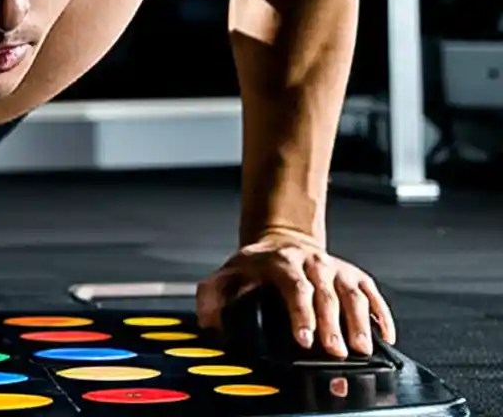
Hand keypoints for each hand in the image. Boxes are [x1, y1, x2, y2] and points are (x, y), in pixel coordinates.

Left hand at [196, 230, 395, 356]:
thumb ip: (211, 297)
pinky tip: (384, 335)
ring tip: (362, 349)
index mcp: (281, 262)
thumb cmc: (254, 266)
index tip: (304, 339)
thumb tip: (209, 323)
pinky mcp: (354, 275)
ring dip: (359, 323)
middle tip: (335, 353)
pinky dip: (380, 314)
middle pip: (326, 295)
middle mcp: (312, 263)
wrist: (281, 241)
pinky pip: (372, 293)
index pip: (295, 287)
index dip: (301, 314)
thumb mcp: (226, 275)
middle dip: (332, 326)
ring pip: (352, 294)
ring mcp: (336, 268)